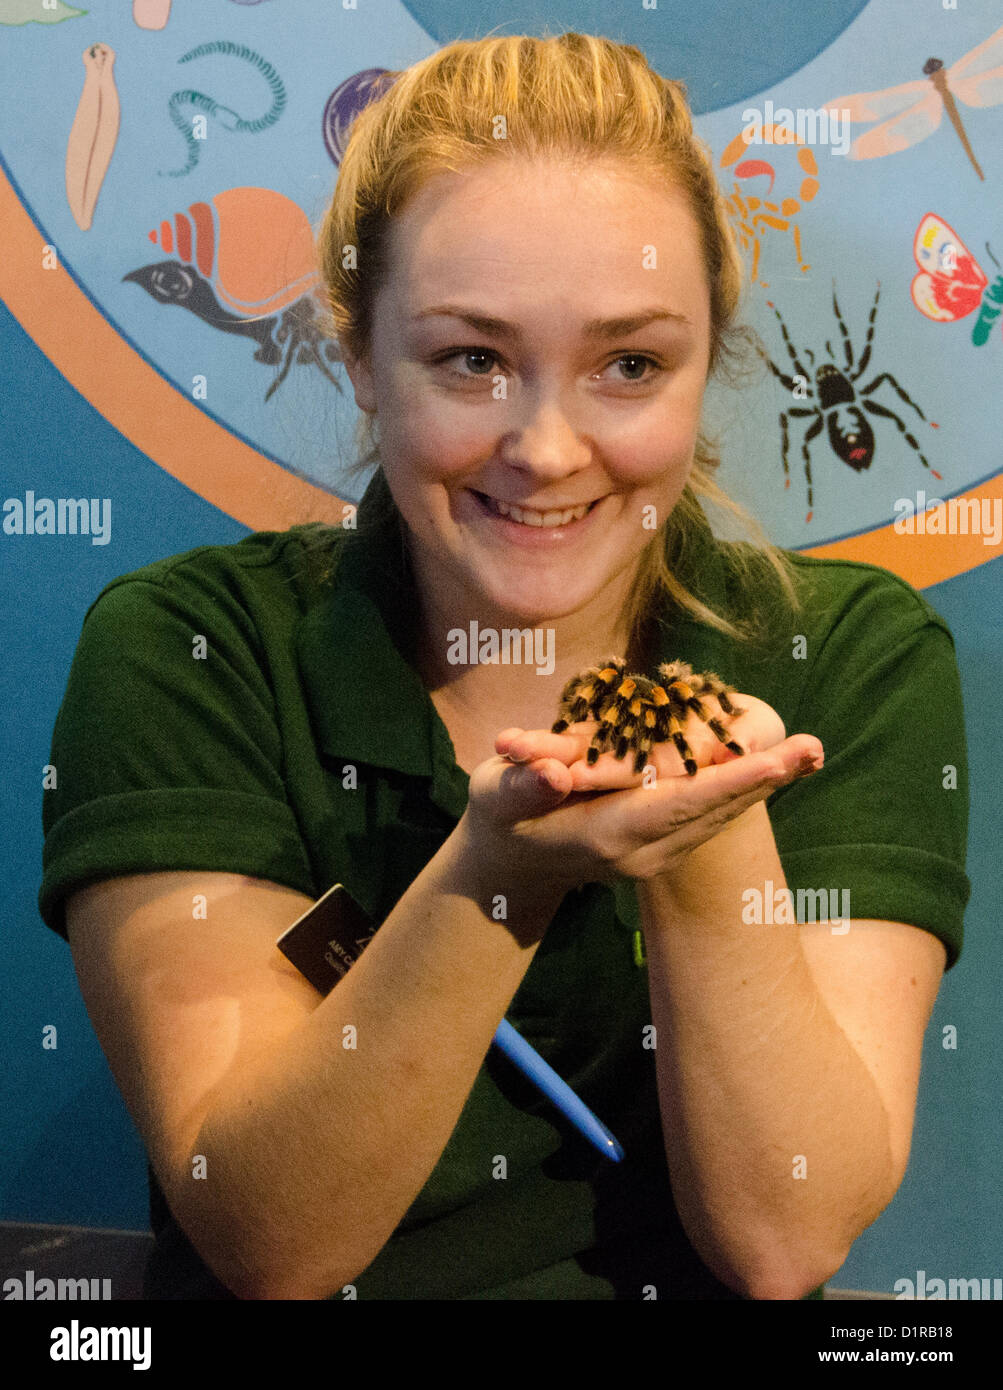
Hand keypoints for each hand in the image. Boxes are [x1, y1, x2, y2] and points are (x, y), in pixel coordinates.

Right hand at [460, 692, 822, 892]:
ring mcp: (656, 854)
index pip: (679, 805)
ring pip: (720, 816)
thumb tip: (557, 772)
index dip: (726, 781)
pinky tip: (778, 765)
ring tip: (810, 751)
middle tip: (813, 747)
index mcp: (608, 835)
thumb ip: (526, 785)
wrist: (512, 862)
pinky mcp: (663, 845)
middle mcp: (643, 852)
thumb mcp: (499, 797)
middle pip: (714, 812)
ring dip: (765, 782)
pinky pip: (711, 815)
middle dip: (764, 779)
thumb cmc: (501, 816)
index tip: (772, 761)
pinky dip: (744, 788)